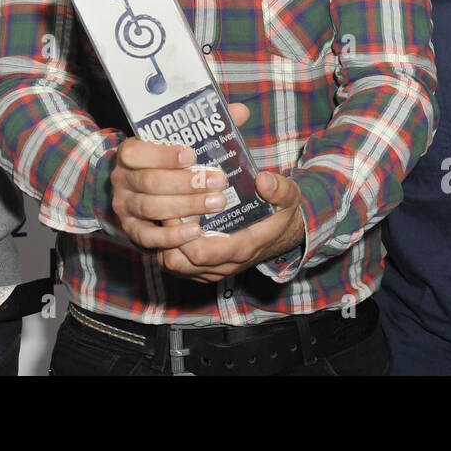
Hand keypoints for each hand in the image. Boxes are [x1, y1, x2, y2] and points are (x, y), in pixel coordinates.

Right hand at [109, 103, 253, 250]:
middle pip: (150, 182)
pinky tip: (195, 230)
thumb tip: (239, 111)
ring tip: (216, 203)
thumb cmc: (170, 163)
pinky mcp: (131, 230)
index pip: (137, 152)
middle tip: (218, 181)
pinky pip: (148, 236)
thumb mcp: (182, 142)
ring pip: (151, 207)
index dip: (163, 155)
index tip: (192, 155)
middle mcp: (122, 178)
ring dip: (186, 206)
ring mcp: (124, 206)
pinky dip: (172, 236)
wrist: (148, 191)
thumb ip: (209, 126)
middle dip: (186, 183)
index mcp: (130, 152)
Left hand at [161, 169, 304, 282]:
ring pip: (175, 267)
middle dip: (167, 238)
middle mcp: (225, 264)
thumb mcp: (288, 196)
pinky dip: (169, 249)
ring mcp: (214, 270)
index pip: (203, 253)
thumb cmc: (280, 213)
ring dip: (165, 244)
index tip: (173, 209)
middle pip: (182, 263)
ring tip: (163, 216)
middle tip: (162, 209)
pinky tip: (169, 226)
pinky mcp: (205, 269)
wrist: (283, 234)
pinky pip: (178, 266)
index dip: (182, 233)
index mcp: (243, 247)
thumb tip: (263, 180)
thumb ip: (279, 189)